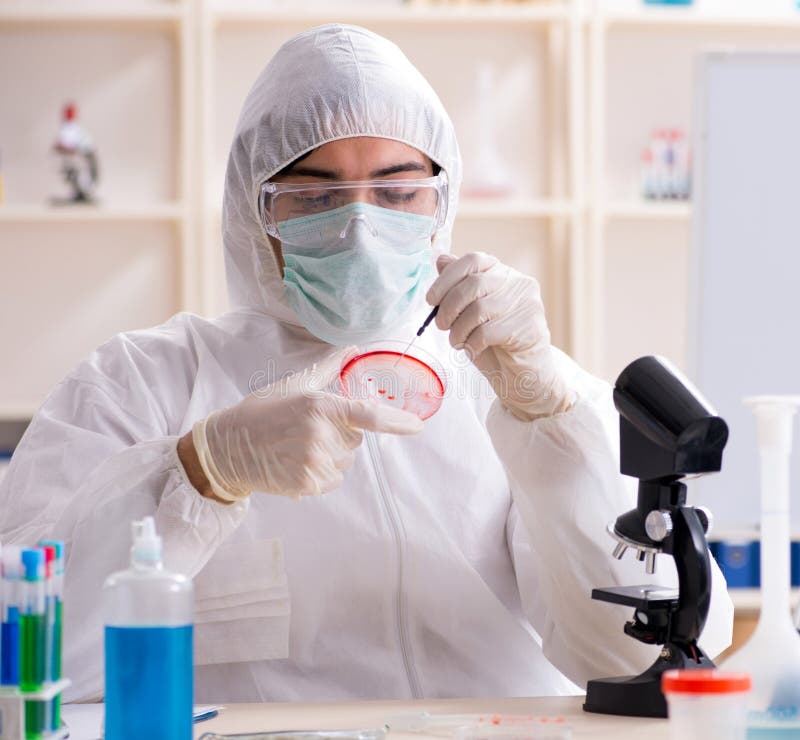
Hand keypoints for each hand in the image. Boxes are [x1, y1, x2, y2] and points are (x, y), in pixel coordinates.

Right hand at [187, 348, 423, 500]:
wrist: (228, 447)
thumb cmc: (262, 411)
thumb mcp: (294, 384)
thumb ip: (328, 368)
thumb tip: (353, 348)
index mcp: (319, 406)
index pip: (367, 415)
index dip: (396, 421)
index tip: (418, 427)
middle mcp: (319, 435)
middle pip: (355, 440)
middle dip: (340, 435)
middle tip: (308, 430)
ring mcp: (313, 462)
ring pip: (345, 462)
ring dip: (331, 456)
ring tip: (299, 447)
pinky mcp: (306, 484)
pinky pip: (332, 480)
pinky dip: (321, 474)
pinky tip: (297, 462)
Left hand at [426, 252, 573, 420]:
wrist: (523, 375)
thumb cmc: (494, 341)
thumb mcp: (470, 311)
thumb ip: (459, 286)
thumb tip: (441, 260)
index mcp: (503, 272)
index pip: (473, 260)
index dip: (447, 278)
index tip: (431, 300)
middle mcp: (518, 283)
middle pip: (474, 284)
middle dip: (449, 307)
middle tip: (442, 325)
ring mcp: (528, 305)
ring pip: (479, 309)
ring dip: (459, 330)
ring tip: (457, 341)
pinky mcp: (530, 328)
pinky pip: (488, 332)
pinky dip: (472, 343)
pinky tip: (473, 349)